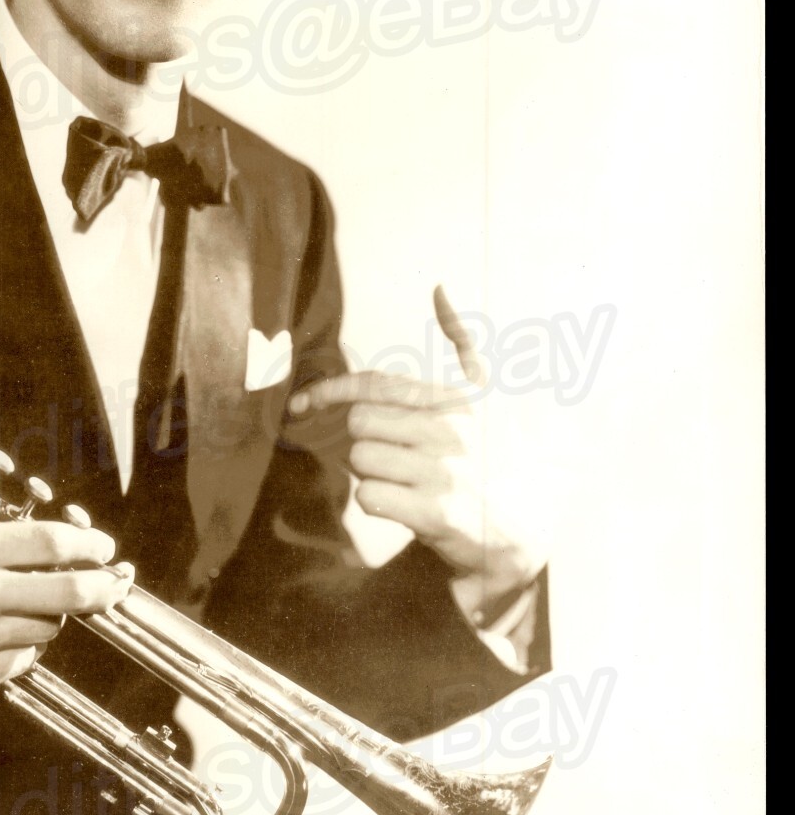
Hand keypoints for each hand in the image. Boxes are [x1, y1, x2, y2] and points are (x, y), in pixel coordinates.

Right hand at [0, 391, 132, 707]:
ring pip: (46, 630)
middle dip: (103, 588)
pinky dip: (19, 653)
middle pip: (70, 592)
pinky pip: (18, 664)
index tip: (103, 547)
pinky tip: (5, 641)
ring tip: (45, 608)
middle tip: (113, 583)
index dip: (89, 545)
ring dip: (53, 619)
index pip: (54, 543)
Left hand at [287, 286, 545, 623]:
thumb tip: (440, 287)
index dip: (330, 391)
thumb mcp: (481, 393)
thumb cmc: (483, 452)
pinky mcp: (436, 513)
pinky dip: (377, 502)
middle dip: (365, 441)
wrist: (512, 527)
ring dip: (371, 473)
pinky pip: (369, 497)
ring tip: (404, 479)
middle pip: (359, 424)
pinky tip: (405, 504)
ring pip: (360, 461)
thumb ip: (461, 338)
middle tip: (394, 455)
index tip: (302, 403)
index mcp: (454, 398)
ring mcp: (444, 473)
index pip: (374, 384)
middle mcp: (450, 431)